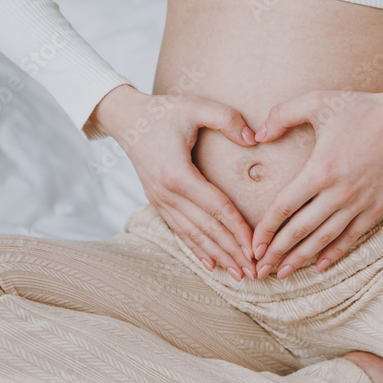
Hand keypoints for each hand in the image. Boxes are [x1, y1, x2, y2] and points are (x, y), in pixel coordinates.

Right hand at [90, 84, 258, 281]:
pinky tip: (211, 265)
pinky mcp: (158, 202)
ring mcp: (160, 201)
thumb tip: (253, 138)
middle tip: (255, 272)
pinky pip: (180, 231)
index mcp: (177, 174)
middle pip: (206, 229)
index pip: (215, 207)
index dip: (237, 228)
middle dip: (232, 252)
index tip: (255, 246)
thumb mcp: (195, 106)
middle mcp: (166, 194)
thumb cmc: (163, 111)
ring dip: (217, 257)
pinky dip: (197, 250)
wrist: (126, 119)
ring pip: (193, 236)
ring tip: (239, 276)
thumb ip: (226, 118)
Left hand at [250, 87, 382, 278]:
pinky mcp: (376, 207)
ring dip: (301, 258)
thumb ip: (282, 115)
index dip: (267, 229)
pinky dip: (334, 253)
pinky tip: (319, 266)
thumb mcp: (318, 101)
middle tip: (259, 270)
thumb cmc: (361, 109)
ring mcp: (359, 203)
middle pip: (301, 230)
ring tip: (282, 274)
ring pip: (324, 239)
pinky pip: (351, 237)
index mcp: (320, 170)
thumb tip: (259, 135)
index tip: (253, 244)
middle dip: (278, 253)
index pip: (285, 207)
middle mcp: (338, 193)